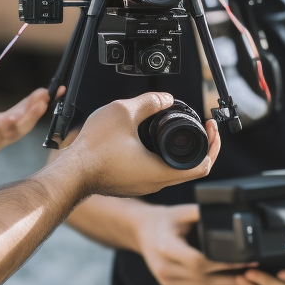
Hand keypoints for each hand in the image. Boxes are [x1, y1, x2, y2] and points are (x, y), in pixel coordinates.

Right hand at [50, 92, 219, 198]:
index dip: (213, 144)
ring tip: (177, 129)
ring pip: (172, 169)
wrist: (70, 173)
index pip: (204, 165)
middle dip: (199, 144)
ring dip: (179, 150)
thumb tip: (165, 99)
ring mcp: (142, 185)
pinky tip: (152, 139)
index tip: (210, 127)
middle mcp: (155, 183)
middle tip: (199, 124)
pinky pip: (154, 170)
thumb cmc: (92, 151)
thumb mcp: (124, 112)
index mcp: (161, 172)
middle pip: (191, 167)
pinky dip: (161, 156)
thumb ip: (149, 102)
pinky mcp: (131, 183)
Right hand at [134, 203, 248, 284]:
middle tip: (255, 271)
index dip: (224, 263)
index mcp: (165, 247)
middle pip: (204, 277)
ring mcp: (167, 281)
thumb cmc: (165, 218)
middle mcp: (164, 268)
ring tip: (252, 283)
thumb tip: (231, 211)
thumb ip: (204, 213)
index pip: (199, 261)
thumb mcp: (182, 211)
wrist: (142, 232)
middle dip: (232, 276)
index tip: (245, 259)